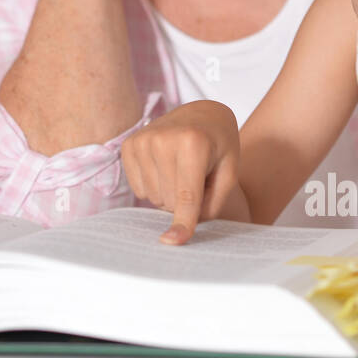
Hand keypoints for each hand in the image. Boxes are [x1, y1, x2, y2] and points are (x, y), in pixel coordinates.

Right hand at [121, 100, 242, 244]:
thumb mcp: (229, 173)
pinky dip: (154, 185)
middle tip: (197, 177)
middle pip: (169, 201)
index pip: (187, 195)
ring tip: (181, 170)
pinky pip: (138, 188)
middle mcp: (162, 139)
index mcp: (193, 142)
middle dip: (185, 201)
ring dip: (169, 193)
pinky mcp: (129, 145)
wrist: (203, 114)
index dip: (183, 222)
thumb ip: (211, 205)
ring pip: (153, 197)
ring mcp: (142, 140)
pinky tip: (165, 167)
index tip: (173, 242)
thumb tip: (177, 236)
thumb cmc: (220, 146)